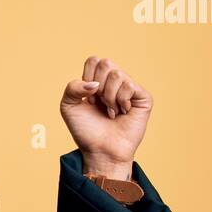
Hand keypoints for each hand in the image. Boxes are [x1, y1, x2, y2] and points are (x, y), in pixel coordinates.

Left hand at [59, 56, 151, 178]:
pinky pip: (130, 85)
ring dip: (109, 97)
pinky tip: (122, 112)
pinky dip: (121, 100)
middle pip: (106, 63)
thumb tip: (94, 84)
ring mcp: (130, 88)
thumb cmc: (85, 130)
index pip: (94, 60)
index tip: (88, 99)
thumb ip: (72, 87)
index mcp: (98, 79)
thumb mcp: (68, 106)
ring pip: (117, 75)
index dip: (87, 78)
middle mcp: (115, 81)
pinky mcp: (143, 97)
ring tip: (110, 112)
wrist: (100, 150)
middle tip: (100, 105)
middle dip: (98, 87)